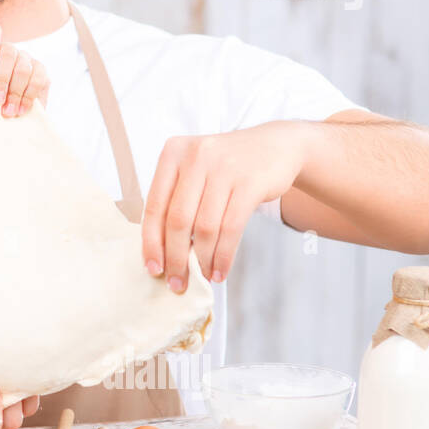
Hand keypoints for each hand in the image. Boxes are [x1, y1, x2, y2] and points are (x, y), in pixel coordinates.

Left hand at [0, 22, 48, 118]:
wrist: (3, 113)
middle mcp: (10, 50)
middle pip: (8, 53)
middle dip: (1, 79)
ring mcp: (27, 60)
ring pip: (24, 69)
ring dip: (14, 93)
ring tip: (7, 112)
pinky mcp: (42, 73)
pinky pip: (38, 81)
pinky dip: (28, 98)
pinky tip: (20, 111)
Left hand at [142, 121, 307, 289]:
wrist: (277, 145)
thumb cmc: (228, 166)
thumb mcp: (196, 169)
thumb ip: (177, 199)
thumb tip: (162, 250)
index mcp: (173, 153)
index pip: (153, 206)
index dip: (151, 242)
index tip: (153, 268)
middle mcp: (195, 156)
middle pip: (177, 220)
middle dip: (176, 257)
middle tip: (177, 282)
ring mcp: (223, 167)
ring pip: (205, 227)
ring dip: (202, 260)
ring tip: (203, 276)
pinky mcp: (249, 182)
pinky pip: (231, 228)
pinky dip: (224, 255)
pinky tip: (220, 269)